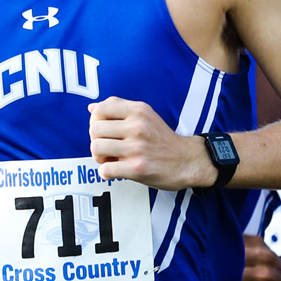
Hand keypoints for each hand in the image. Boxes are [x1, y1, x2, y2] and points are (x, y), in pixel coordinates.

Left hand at [88, 98, 209, 189]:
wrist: (188, 161)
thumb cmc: (162, 139)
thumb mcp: (145, 115)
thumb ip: (119, 108)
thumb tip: (91, 107)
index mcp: (138, 110)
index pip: (99, 109)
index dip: (95, 121)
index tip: (104, 131)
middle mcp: (138, 126)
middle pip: (94, 129)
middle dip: (96, 140)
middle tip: (107, 147)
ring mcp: (137, 148)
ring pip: (96, 148)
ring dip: (99, 157)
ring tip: (110, 159)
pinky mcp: (137, 168)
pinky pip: (104, 170)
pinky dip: (105, 173)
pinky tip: (115, 170)